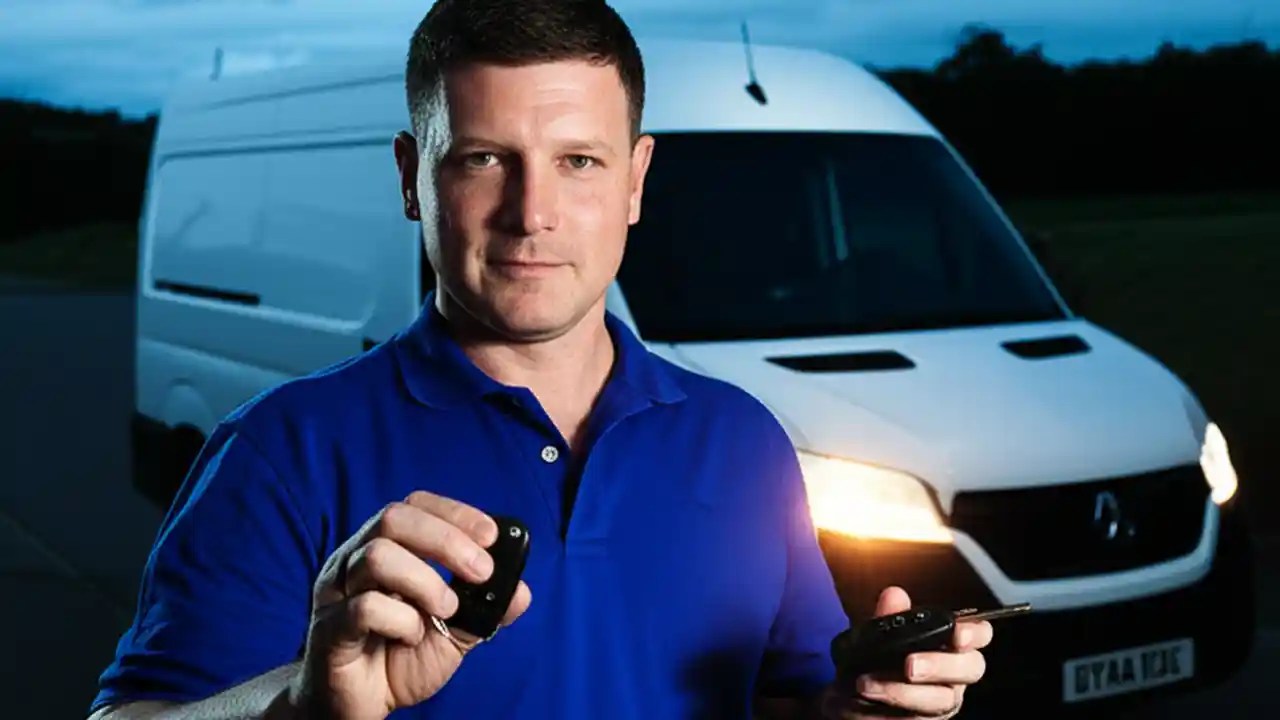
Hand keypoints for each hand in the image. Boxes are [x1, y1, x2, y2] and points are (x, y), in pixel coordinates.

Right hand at [288, 491, 531, 719]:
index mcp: (385, 548)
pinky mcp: (329, 628)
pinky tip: (411, 637)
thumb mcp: (455, 632)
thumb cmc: (402, 659)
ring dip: (426, 582)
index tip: (491, 534)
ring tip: (446, 610)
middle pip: (394, 518)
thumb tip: (521, 591)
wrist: (360, 705)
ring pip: (378, 556)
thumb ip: (484, 610)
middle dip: (447, 540)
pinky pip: (364, 607)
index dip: (455, 513)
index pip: (415, 505)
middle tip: (481, 572)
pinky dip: (402, 621)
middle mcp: (355, 560)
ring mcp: (337, 591)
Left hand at [823, 587, 992, 718]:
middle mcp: (953, 676)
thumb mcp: (873, 637)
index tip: (958, 634)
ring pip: (942, 700)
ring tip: (867, 684)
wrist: (848, 699)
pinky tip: (867, 700)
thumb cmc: (872, 663)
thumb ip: (886, 617)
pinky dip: (888, 710)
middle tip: (909, 665)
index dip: (975, 633)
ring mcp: (940, 703)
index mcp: (948, 646)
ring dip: (903, 691)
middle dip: (940, 665)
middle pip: (970, 669)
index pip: (978, 635)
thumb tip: (894, 596)